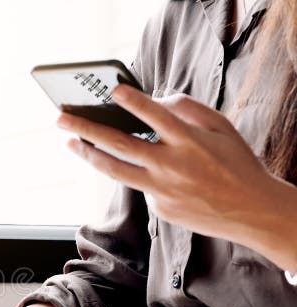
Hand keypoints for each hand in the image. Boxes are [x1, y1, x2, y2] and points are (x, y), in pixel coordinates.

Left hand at [56, 85, 296, 267]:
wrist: (251, 211)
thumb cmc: (236, 164)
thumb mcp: (222, 128)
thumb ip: (188, 110)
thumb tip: (156, 100)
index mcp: (190, 141)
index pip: (155, 116)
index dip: (133, 101)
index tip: (111, 90)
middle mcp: (172, 166)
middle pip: (119, 144)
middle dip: (85, 129)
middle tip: (61, 118)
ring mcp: (162, 190)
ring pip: (115, 171)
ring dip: (88, 155)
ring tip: (70, 142)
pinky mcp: (159, 209)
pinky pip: (141, 186)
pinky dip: (136, 174)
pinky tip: (139, 169)